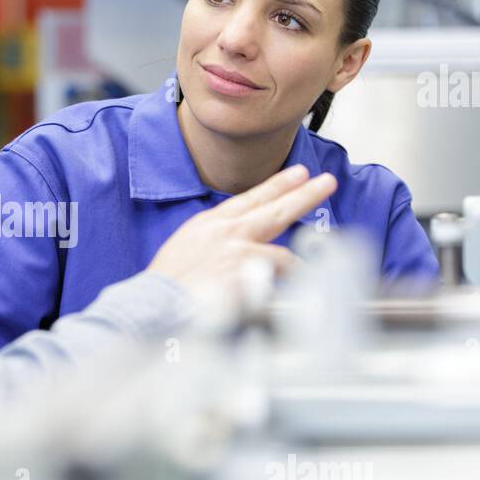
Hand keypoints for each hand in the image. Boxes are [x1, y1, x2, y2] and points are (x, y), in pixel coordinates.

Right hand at [146, 165, 336, 296]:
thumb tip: (232, 247)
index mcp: (209, 224)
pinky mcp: (248, 275)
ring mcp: (238, 252)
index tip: (297, 175)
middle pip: (275, 209)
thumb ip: (212, 242)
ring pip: (284, 254)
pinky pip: (279, 282)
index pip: (251, 198)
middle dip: (305, 194)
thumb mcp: (184, 249)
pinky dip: (287, 288)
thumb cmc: (164, 287)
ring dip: (299, 264)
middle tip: (326, 182)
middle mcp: (227, 233)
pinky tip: (296, 293)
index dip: (277, 186)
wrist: (154, 305)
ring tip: (318, 268)